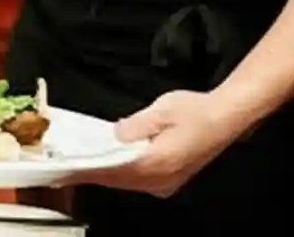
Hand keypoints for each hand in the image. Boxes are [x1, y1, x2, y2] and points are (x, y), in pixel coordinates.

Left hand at [72, 91, 246, 197]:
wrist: (226, 118)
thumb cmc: (195, 110)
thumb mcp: (160, 111)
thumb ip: (134, 126)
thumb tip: (115, 135)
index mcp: (157, 163)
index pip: (113, 171)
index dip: (88, 170)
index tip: (67, 168)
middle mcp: (161, 180)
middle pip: (118, 180)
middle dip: (94, 172)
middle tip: (68, 165)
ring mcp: (167, 183)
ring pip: (129, 183)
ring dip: (108, 174)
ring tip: (83, 163)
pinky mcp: (171, 180)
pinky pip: (140, 181)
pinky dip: (123, 173)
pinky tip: (112, 163)